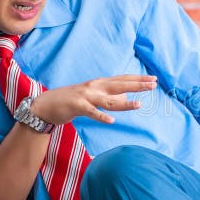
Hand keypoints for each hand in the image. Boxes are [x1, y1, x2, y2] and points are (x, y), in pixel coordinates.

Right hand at [29, 74, 156, 125]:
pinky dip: (101, 116)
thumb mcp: (93, 96)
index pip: (123, 79)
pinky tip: (111, 121)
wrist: (46, 104)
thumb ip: (109, 95)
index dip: (138, 79)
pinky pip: (91, 112)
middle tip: (153, 85)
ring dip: (125, 103)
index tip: (153, 79)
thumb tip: (126, 98)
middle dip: (138, 85)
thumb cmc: (72, 100)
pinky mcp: (77, 106)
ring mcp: (86, 96)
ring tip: (139, 105)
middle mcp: (95, 87)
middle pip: (120, 85)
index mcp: (100, 83)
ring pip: (109, 100)